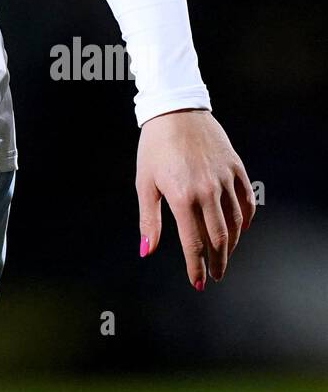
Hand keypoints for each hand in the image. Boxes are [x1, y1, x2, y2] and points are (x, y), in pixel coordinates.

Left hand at [136, 109, 255, 288]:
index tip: (199, 282)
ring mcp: (224, 179)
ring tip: (224, 254)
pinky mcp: (236, 168)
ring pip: (235, 223)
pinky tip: (239, 229)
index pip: (194, 243)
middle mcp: (207, 190)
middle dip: (218, 262)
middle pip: (219, 238)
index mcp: (182, 196)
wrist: (175, 109)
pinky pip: (246, 201)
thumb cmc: (155, 146)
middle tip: (215, 275)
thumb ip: (148, 219)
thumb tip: (146, 250)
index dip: (197, 266)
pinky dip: (245, 219)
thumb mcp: (145, 182)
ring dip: (231, 244)